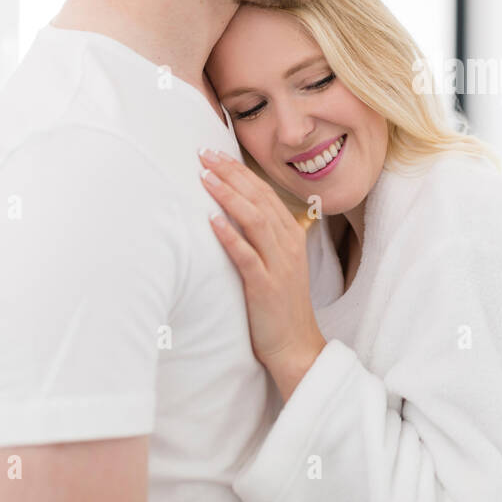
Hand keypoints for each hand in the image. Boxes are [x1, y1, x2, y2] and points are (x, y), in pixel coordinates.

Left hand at [198, 148, 324, 397]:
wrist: (296, 346)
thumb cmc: (281, 306)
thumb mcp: (279, 265)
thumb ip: (265, 239)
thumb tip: (236, 214)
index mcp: (292, 237)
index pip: (265, 194)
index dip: (241, 172)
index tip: (217, 155)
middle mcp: (288, 246)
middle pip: (259, 199)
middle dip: (232, 174)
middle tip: (205, 155)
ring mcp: (279, 265)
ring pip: (255, 220)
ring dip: (229, 196)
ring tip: (206, 178)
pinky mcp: (265, 287)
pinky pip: (247, 256)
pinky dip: (230, 236)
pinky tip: (212, 221)